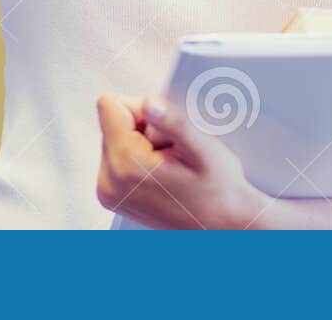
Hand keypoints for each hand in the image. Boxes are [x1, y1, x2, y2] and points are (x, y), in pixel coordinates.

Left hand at [94, 93, 264, 229]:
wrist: (223, 228)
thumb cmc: (218, 191)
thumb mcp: (204, 150)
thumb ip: (174, 122)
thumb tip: (149, 103)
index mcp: (125, 165)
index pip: (110, 105)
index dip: (140, 108)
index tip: (164, 128)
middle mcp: (108, 181)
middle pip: (113, 123)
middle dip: (143, 129)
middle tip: (174, 152)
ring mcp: (108, 192)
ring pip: (116, 139)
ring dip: (143, 144)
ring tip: (171, 166)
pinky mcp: (113, 196)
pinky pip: (118, 158)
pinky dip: (139, 159)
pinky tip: (163, 175)